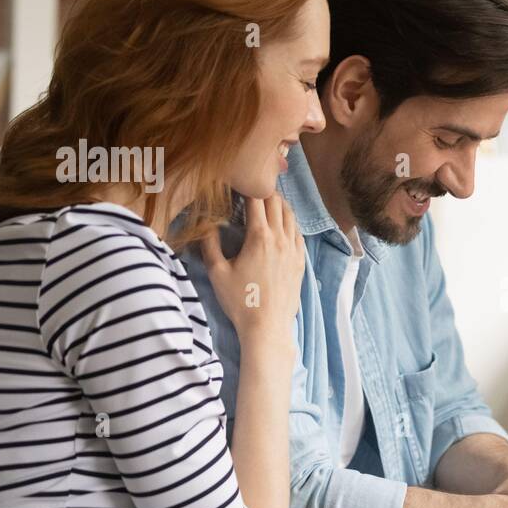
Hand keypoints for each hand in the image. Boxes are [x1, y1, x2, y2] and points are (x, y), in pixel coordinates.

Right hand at [201, 194, 304, 345]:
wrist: (267, 326)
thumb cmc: (240, 301)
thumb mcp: (217, 272)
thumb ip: (210, 244)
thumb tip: (207, 224)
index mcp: (259, 236)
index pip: (256, 199)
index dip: (247, 186)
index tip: (238, 181)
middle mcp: (280, 238)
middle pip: (276, 202)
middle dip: (264, 191)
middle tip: (252, 187)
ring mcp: (294, 249)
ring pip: (290, 215)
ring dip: (279, 204)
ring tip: (267, 201)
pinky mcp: (300, 261)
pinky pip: (298, 232)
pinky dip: (289, 222)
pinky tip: (282, 224)